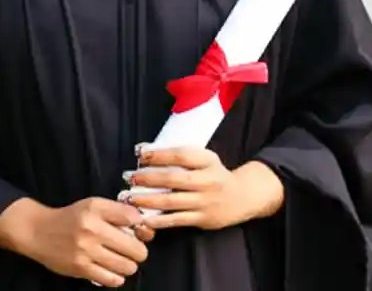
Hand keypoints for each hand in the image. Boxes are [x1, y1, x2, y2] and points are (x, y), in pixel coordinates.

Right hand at [0, 197, 151, 287]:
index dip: (141, 227)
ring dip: (129, 265)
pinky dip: (117, 277)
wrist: (39, 231)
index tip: (138, 231)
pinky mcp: (80, 268)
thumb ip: (118, 212)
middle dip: (139, 251)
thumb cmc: (71, 218)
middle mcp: (92, 228)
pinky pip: (111, 279)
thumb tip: (145, 226)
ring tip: (123, 261)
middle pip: (136, 248)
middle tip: (134, 251)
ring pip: (127, 266)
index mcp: (96, 208)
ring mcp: (86, 250)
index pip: (134, 218)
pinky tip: (112, 271)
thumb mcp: (93, 205)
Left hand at [125, 147, 283, 230]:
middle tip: (128, 176)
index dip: (158, 153)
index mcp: (208, 161)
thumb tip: (146, 152)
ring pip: (171, 201)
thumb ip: (182, 157)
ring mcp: (205, 201)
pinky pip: (176, 220)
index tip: (139, 152)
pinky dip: (157, 220)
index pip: (181, 155)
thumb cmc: (215, 175)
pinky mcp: (202, 219)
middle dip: (147, 178)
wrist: (243, 197)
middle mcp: (207, 181)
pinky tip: (142, 218)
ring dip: (146, 200)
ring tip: (128, 196)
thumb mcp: (205, 159)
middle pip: (172, 178)